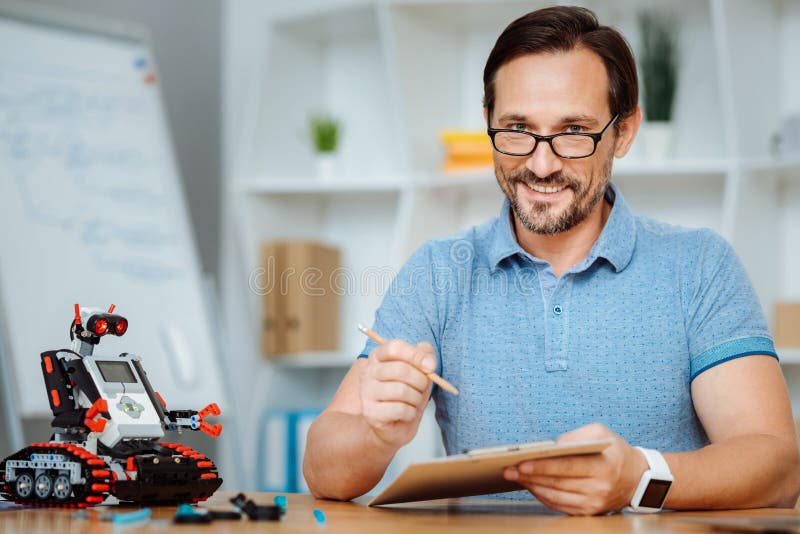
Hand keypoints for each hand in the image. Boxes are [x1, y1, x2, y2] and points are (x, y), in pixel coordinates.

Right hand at [359, 339, 435, 450]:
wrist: (395, 424)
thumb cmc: (407, 394)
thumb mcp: (419, 370)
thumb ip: (424, 355)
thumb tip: (428, 361)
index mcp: (378, 356)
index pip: (394, 347)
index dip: (415, 355)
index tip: (430, 366)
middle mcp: (368, 372)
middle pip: (401, 369)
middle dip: (421, 381)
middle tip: (422, 388)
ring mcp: (366, 392)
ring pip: (401, 390)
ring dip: (416, 398)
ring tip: (414, 402)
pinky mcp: (370, 412)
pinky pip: (399, 409)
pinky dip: (411, 412)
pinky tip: (407, 413)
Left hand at [503, 423, 648, 515]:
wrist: (637, 479)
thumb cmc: (614, 451)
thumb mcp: (600, 433)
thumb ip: (575, 435)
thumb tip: (549, 446)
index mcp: (603, 466)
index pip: (567, 467)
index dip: (542, 466)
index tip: (521, 463)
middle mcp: (599, 488)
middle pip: (557, 483)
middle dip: (530, 476)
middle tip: (509, 470)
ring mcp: (594, 504)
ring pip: (555, 497)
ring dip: (532, 487)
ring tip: (515, 477)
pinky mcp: (588, 512)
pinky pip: (559, 505)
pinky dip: (542, 496)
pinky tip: (530, 486)